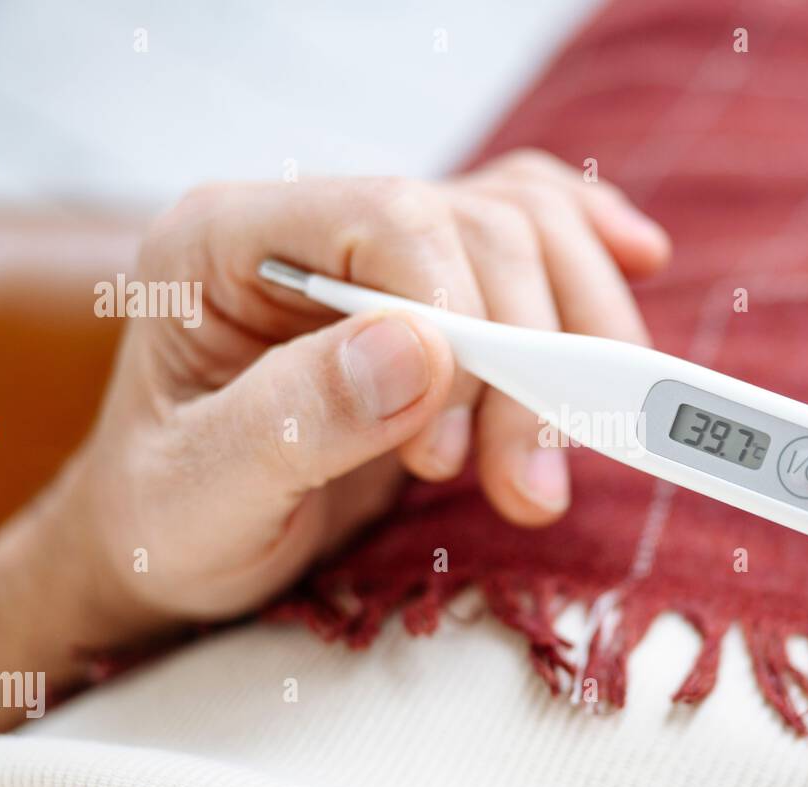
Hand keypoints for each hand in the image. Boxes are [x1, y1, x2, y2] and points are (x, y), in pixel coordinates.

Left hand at [69, 150, 669, 630]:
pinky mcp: (433, 290)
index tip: (454, 450)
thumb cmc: (171, 524)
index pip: (384, 218)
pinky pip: (532, 231)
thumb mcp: (202, 498)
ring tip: (563, 456)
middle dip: (528, 359)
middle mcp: (309, 227)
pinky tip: (636, 268)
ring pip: (524, 229)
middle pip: (475, 228)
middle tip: (529, 485)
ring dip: (578, 336)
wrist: (178, 548)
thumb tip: (420, 351)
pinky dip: (589, 256)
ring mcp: (377, 253)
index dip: (456, 317)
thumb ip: (296, 421)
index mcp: (224, 242)